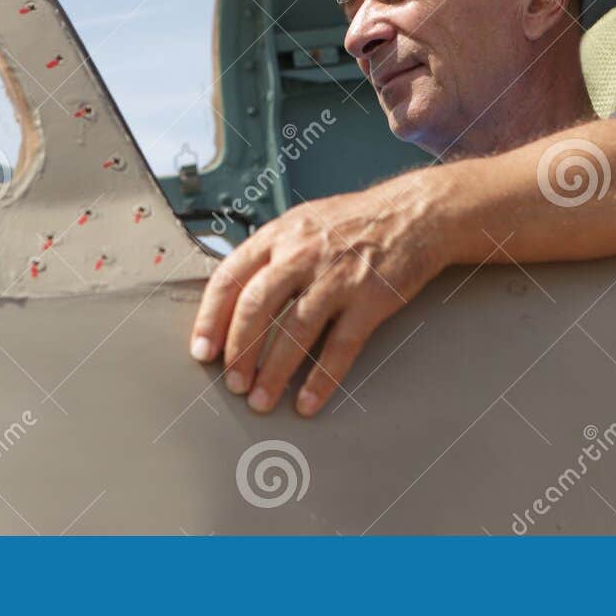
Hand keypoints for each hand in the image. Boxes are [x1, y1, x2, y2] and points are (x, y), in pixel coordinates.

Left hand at [188, 187, 445, 416]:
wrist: (413, 214)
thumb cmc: (352, 223)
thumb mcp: (300, 223)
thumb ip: (268, 255)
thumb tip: (232, 297)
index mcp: (278, 235)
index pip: (230, 278)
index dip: (210, 319)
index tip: (202, 352)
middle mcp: (302, 253)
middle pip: (256, 307)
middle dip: (239, 351)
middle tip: (233, 384)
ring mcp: (337, 276)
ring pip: (295, 331)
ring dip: (274, 372)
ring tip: (261, 400)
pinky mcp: (371, 299)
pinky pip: (340, 346)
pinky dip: (321, 378)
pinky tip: (308, 401)